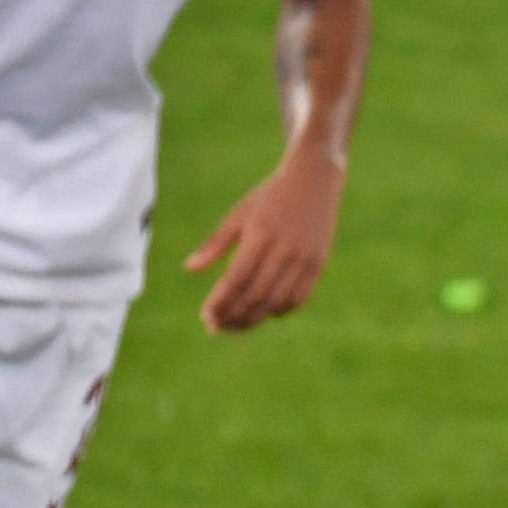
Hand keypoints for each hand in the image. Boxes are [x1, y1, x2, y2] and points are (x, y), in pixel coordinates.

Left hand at [188, 142, 345, 333]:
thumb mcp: (239, 214)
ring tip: (236, 326)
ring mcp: (304, 259)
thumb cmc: (269, 197)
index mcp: (260, 235)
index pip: (236, 279)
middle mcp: (284, 250)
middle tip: (216, 327)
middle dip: (234, 316)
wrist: (314, 180)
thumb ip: (216, 244)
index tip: (206, 316)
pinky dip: (279, 310)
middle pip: (255, 296)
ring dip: (254, 319)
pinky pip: (298, 298)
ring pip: (277, 302)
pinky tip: (263, 313)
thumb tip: (190, 268)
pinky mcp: (318, 264)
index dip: (220, 302)